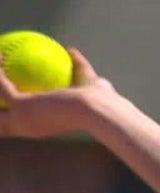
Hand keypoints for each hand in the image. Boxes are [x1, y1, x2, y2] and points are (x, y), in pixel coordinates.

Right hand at [0, 48, 115, 138]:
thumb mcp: (91, 82)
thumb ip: (80, 68)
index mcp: (39, 127)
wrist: (100, 110)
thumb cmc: (103, 101)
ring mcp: (21, 120)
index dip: (5, 111)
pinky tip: (0, 54)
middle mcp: (26, 128)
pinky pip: (0, 84)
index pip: (13, 123)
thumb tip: (72, 51)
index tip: (4, 91)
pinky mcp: (21, 107)